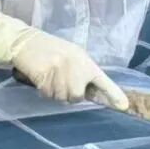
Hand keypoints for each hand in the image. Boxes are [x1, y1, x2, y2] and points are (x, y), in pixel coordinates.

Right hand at [0, 13, 127, 108]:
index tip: (124, 106)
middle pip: (77, 97)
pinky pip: (47, 94)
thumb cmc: (50, 49)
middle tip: (60, 81)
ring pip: (61, 98)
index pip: (102, 80)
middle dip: (68, 94)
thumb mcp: (71, 56)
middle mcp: (75, 66)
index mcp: (84, 61)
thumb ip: (82, 73)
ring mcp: (60, 71)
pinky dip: (43, 90)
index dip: (113, 94)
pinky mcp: (45, 75)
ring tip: (49, 77)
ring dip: (54, 92)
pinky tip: (41, 76)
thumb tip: (87, 92)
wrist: (25, 42)